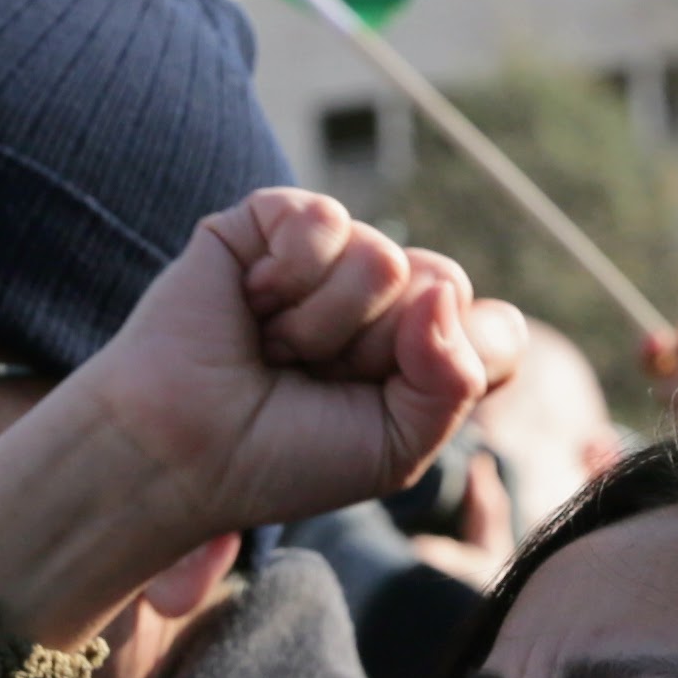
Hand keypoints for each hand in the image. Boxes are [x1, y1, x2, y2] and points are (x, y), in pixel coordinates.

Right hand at [0, 194, 501, 653]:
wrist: (181, 453)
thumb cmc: (281, 458)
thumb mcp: (398, 446)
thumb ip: (458, 377)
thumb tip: (442, 288)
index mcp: (420, 350)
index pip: (496, 331)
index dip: (454, 368)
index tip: (383, 410)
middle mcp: (383, 296)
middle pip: (444, 283)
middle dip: (378, 352)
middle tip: (314, 380)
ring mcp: (328, 254)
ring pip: (384, 256)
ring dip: (322, 326)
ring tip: (273, 348)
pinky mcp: (272, 219)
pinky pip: (325, 220)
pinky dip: (287, 277)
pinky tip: (252, 305)